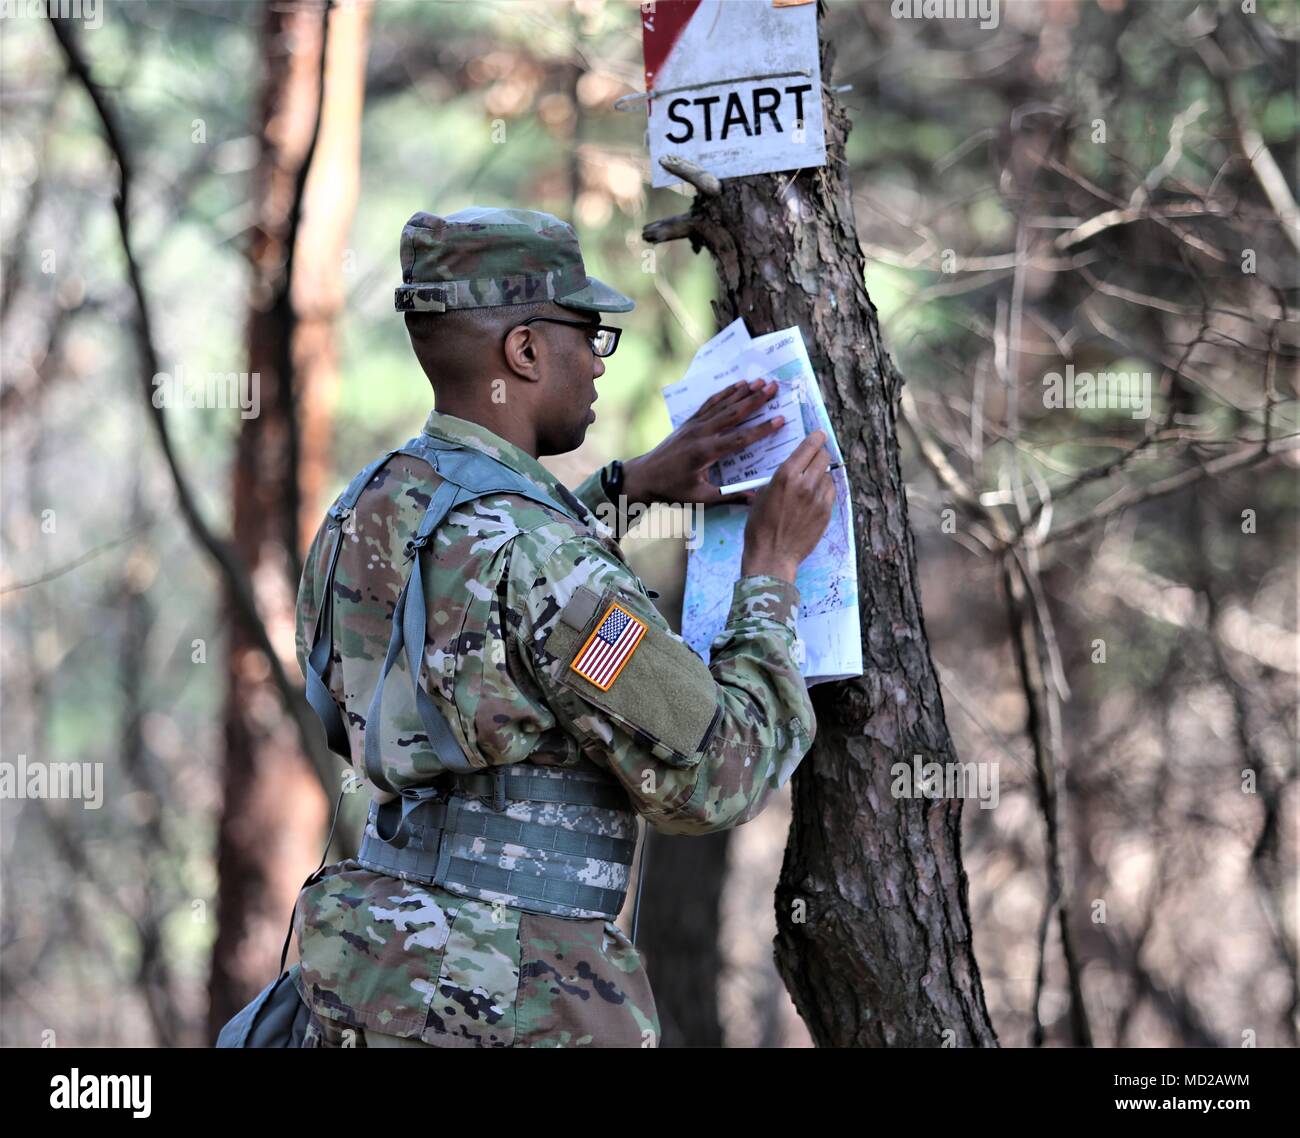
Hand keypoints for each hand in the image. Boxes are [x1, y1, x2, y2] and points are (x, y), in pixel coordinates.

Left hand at [621, 378, 783, 506]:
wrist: (643, 476)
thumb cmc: (671, 490)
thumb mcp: (700, 498)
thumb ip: (728, 496)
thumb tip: (755, 498)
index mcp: (705, 453)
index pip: (740, 438)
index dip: (762, 429)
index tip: (780, 420)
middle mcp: (701, 434)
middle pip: (734, 414)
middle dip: (756, 400)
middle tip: (774, 387)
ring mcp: (694, 425)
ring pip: (723, 404)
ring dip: (743, 392)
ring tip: (761, 381)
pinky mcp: (689, 421)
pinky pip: (710, 403)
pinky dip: (725, 393)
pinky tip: (738, 385)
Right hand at [740, 430, 834, 582]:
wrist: (772, 555)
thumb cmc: (760, 527)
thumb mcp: (762, 495)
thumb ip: (779, 479)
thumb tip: (792, 469)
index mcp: (785, 476)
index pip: (809, 447)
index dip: (816, 438)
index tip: (820, 435)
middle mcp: (805, 483)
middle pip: (823, 457)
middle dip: (819, 455)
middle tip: (815, 458)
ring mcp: (818, 498)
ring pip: (828, 475)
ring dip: (821, 475)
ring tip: (811, 483)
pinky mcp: (826, 512)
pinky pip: (831, 492)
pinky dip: (825, 490)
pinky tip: (815, 497)